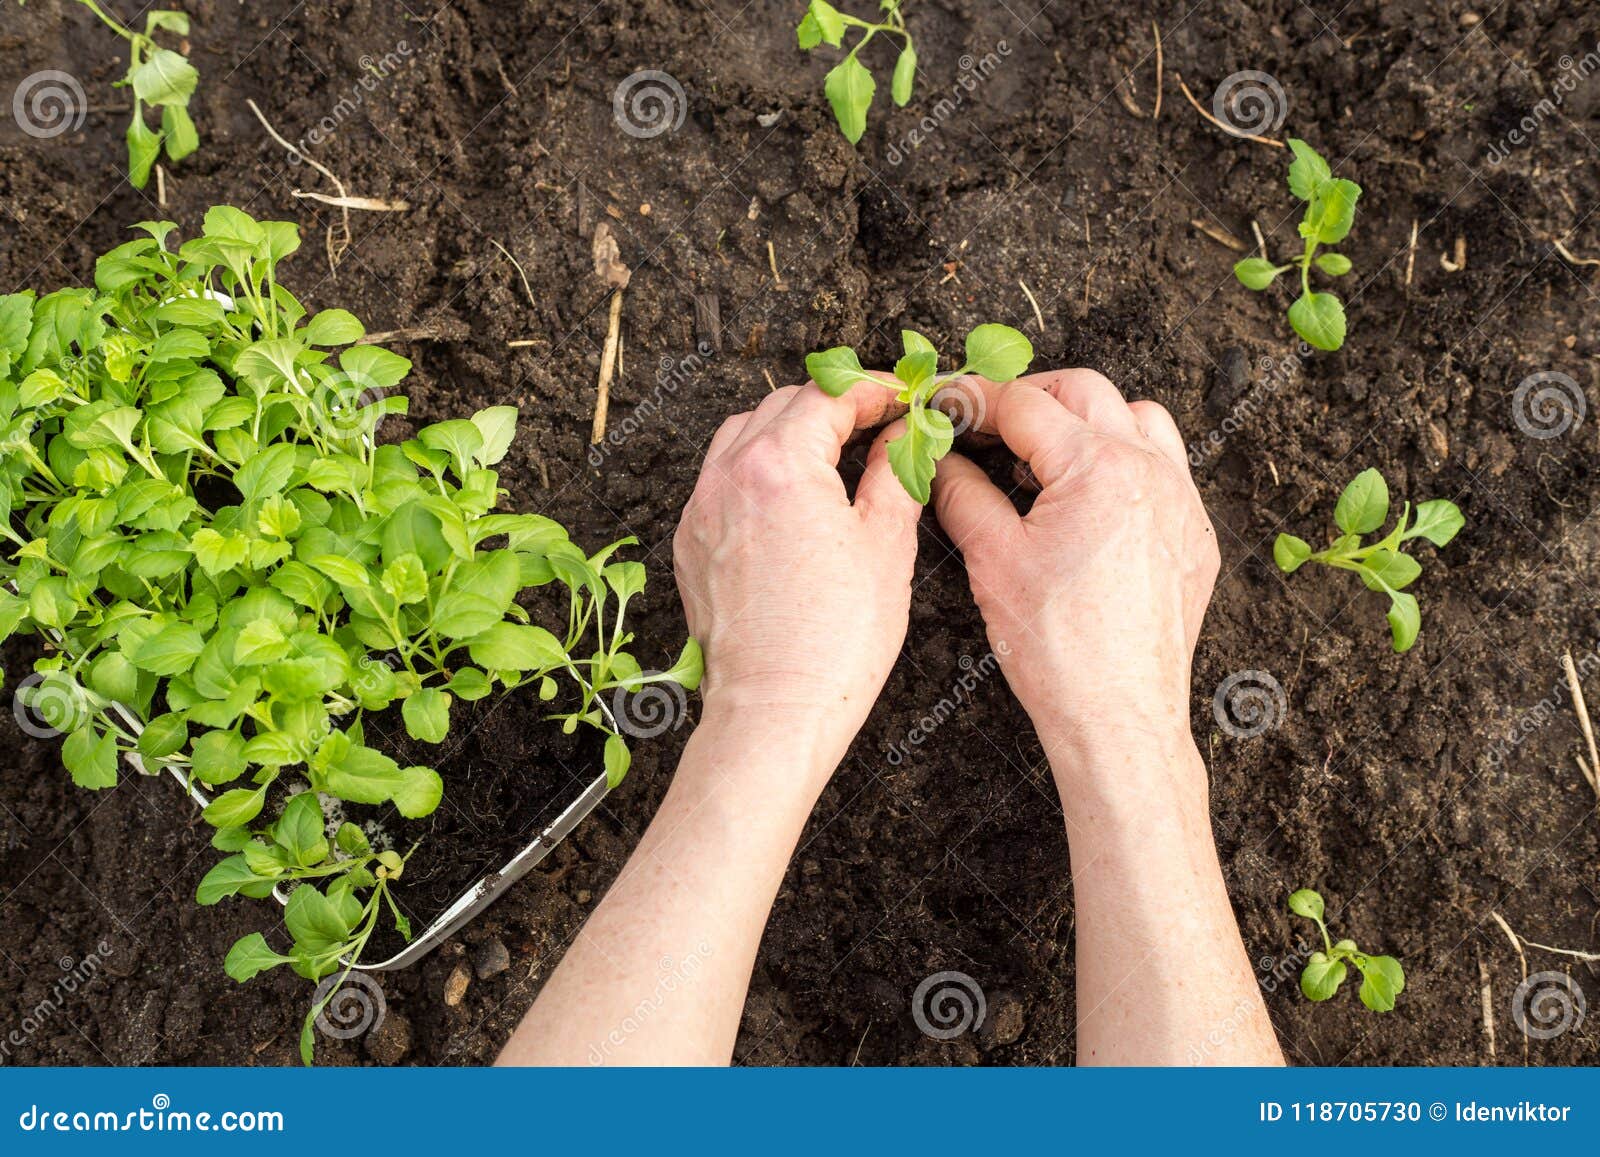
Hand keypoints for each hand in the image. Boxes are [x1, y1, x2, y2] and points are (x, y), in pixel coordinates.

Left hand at [673, 382, 919, 786]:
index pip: (829, 396)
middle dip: (831, 404)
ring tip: (833, 452)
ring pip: (742, 437)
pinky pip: (720, 481)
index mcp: (779, 466)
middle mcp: (728, 476)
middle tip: (878, 420)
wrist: (774, 710)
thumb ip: (895, 473)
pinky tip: (791, 497)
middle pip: (781, 406)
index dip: (874, 389)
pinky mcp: (690, 543)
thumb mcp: (887, 546)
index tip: (902, 397)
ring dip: (788, 432)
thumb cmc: (834, 643)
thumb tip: (903, 438)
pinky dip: (757, 470)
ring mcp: (700, 510)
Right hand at [931, 370, 1219, 773]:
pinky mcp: (1193, 533)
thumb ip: (962, 493)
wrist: (1118, 716)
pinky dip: (1124, 460)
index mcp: (1097, 469)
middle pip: (1085, 391)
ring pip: (1137, 417)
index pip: (1024, 404)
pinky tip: (1088, 497)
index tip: (945, 404)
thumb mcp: (992, 561)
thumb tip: (940, 458)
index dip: (974, 399)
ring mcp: (1181, 500)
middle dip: (1030, 398)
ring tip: (1043, 454)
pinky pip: (1165, 466)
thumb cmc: (1057, 649)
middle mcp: (1151, 470)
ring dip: (1087, 419)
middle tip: (987, 425)